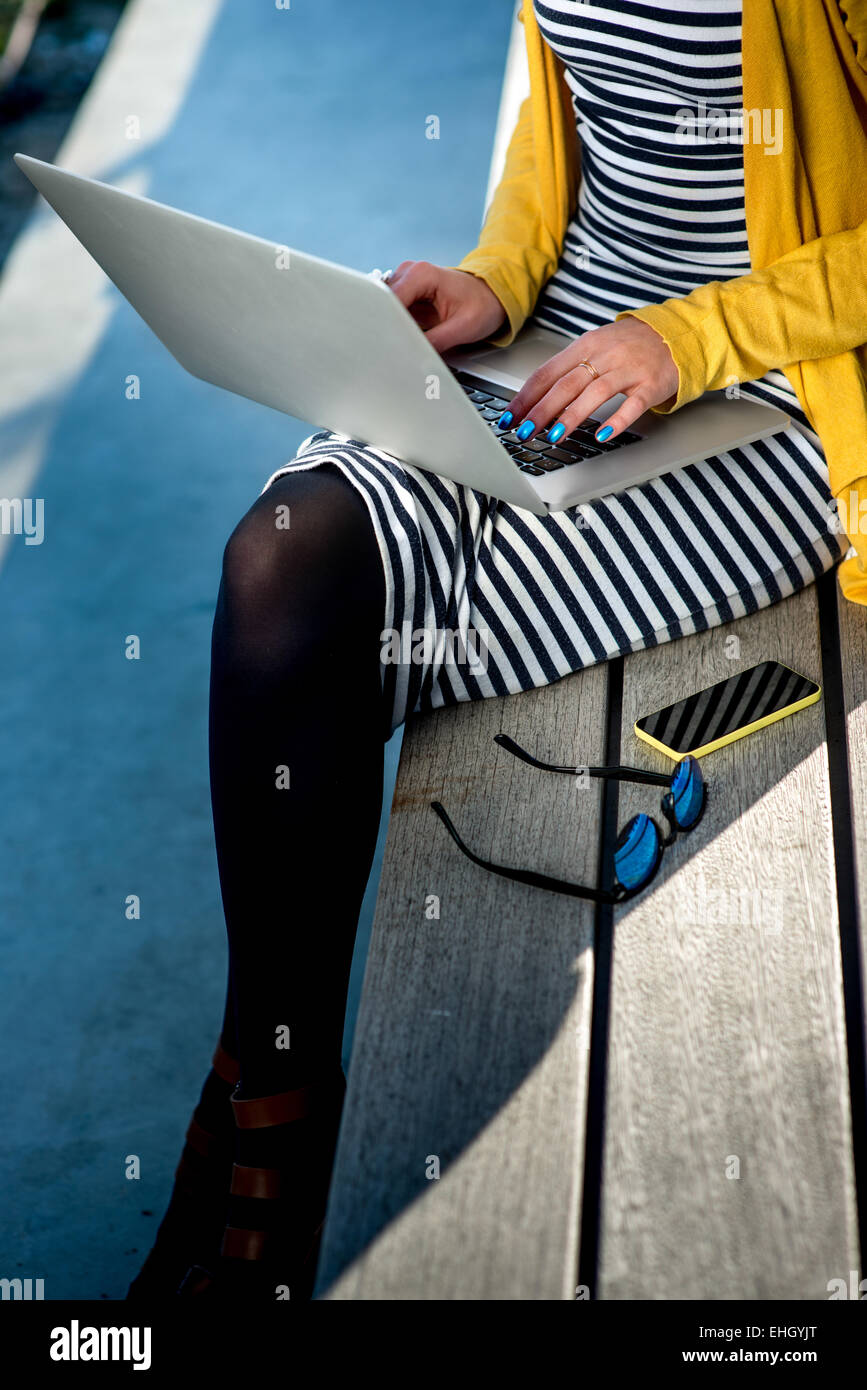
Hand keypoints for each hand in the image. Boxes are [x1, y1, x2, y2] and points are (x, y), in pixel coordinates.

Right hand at [387, 261, 506, 352]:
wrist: (492, 295)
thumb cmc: (483, 305)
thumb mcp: (463, 328)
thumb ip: (435, 342)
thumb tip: (412, 356)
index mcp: (422, 274)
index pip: (388, 299)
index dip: (383, 323)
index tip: (384, 344)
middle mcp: (409, 273)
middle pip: (381, 302)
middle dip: (384, 326)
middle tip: (392, 350)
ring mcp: (405, 282)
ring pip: (382, 308)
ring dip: (388, 327)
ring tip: (398, 345)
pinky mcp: (406, 294)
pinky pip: (391, 312)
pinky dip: (394, 326)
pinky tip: (401, 339)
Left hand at [500, 317, 678, 443]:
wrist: (676, 333)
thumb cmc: (630, 346)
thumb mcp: (595, 347)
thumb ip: (568, 369)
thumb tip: (534, 398)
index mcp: (585, 346)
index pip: (547, 373)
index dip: (526, 397)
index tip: (509, 418)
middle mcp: (604, 355)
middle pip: (566, 384)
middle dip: (541, 410)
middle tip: (524, 432)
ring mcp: (629, 369)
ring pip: (595, 393)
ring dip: (571, 416)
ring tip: (552, 436)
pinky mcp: (651, 384)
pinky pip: (633, 404)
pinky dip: (617, 420)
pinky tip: (602, 434)